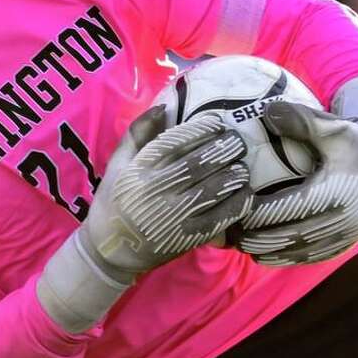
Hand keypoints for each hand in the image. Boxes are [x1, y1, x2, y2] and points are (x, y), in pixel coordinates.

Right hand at [36, 104, 252, 330]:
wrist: (111, 251)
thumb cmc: (114, 201)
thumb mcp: (118, 164)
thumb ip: (138, 133)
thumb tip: (164, 107)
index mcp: (138, 170)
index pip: (175, 142)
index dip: (202, 130)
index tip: (218, 123)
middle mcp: (156, 192)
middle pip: (200, 164)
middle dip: (225, 149)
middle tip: (239, 141)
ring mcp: (174, 217)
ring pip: (213, 190)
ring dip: (234, 175)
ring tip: (243, 166)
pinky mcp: (187, 239)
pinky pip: (219, 218)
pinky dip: (237, 204)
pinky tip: (246, 193)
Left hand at [236, 101, 357, 266]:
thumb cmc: (354, 142)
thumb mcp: (331, 127)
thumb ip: (301, 120)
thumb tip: (267, 112)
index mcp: (335, 192)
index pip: (284, 210)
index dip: (254, 213)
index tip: (231, 207)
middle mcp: (340, 221)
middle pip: (285, 237)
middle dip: (252, 236)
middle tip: (225, 230)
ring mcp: (341, 238)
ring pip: (293, 254)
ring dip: (263, 251)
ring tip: (237, 241)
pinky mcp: (340, 247)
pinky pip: (305, 258)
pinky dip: (281, 257)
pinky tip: (260, 250)